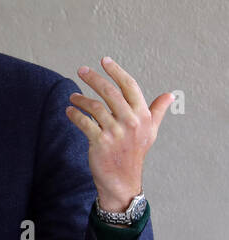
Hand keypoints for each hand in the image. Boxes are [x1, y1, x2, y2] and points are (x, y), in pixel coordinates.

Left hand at [66, 57, 172, 210]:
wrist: (123, 180)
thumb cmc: (135, 152)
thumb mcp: (150, 131)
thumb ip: (157, 111)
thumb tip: (170, 96)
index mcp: (143, 116)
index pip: (130, 86)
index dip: (116, 71)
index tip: (104, 60)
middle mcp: (131, 122)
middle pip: (110, 92)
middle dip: (94, 78)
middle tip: (81, 70)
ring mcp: (116, 132)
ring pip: (94, 106)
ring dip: (80, 99)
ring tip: (72, 97)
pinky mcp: (100, 142)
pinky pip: (84, 122)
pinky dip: (74, 114)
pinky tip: (69, 111)